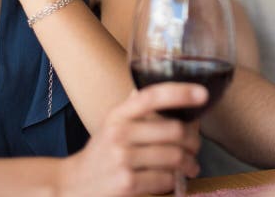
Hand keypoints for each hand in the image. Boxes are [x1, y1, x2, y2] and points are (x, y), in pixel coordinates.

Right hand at [61, 83, 206, 195]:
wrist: (71, 185)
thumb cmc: (99, 154)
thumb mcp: (111, 125)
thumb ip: (134, 108)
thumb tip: (163, 88)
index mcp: (118, 114)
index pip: (151, 96)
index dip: (180, 93)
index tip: (202, 94)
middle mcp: (119, 133)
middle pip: (174, 130)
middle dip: (193, 140)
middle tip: (196, 147)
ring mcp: (122, 159)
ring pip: (174, 156)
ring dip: (189, 163)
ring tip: (191, 166)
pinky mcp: (127, 183)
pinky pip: (166, 179)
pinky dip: (175, 181)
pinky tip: (173, 180)